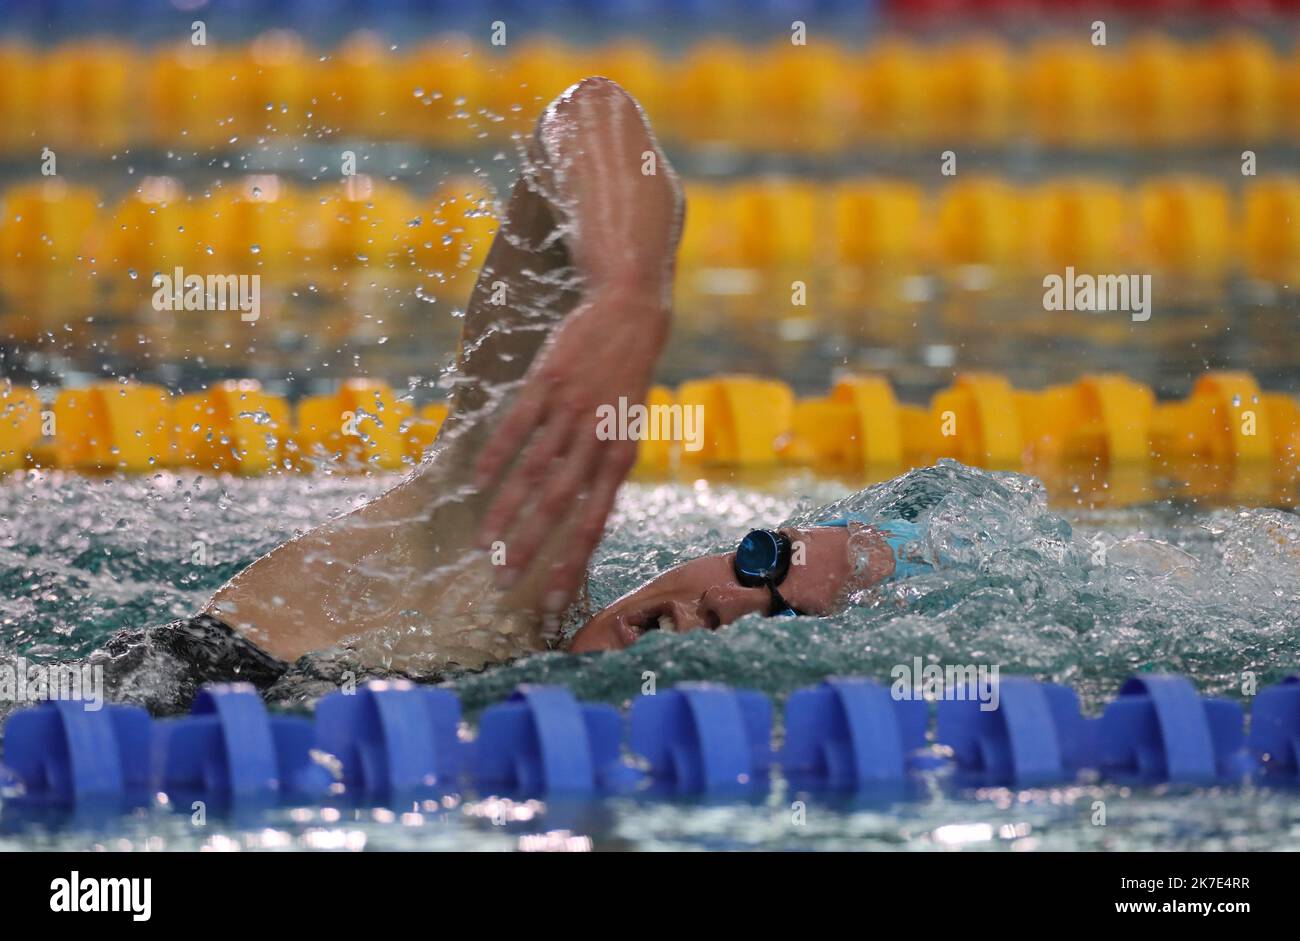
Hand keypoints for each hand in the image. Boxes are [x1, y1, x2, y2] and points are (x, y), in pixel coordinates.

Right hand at [475, 284, 667, 613]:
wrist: (631, 311)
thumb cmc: (626, 379)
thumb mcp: (626, 428)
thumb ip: (604, 470)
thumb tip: (583, 518)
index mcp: (620, 457)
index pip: (595, 522)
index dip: (573, 562)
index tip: (552, 599)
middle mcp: (597, 438)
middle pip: (560, 506)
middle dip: (530, 550)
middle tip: (503, 584)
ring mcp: (571, 409)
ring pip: (534, 472)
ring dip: (506, 513)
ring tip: (482, 545)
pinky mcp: (549, 381)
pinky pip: (518, 425)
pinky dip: (497, 456)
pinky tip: (477, 484)